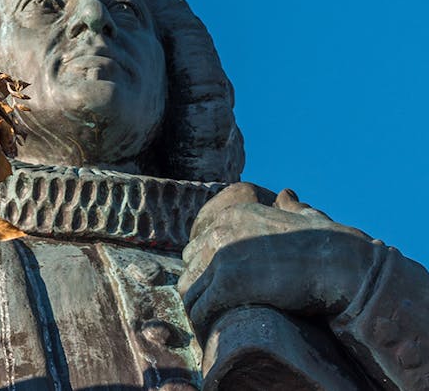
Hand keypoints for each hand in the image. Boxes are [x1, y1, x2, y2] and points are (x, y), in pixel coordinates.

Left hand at [178, 182, 380, 339]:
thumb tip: (288, 195)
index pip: (199, 245)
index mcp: (235, 215)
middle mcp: (222, 231)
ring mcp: (222, 256)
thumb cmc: (333, 246)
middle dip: (200, 289)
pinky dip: (203, 326)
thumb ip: (292, 207)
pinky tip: (213, 337)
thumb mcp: (305, 216)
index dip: (206, 271)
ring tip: (211, 328)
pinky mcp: (228, 283)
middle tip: (213, 312)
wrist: (342, 266)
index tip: (216, 291)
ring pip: (190, 289)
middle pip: (190, 266)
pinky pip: (201, 309)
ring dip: (198, 310)